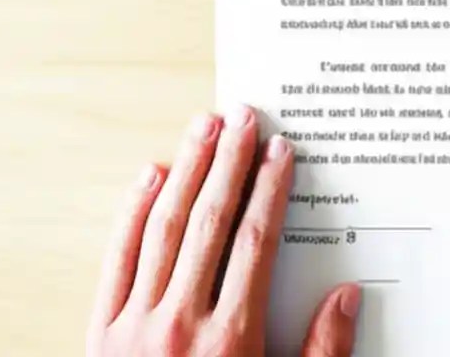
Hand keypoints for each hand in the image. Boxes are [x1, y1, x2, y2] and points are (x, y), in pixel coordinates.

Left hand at [87, 107, 359, 355]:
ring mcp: (135, 325)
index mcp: (232, 340)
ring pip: (163, 227)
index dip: (270, 189)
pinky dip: (131, 213)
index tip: (280, 151)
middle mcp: (181, 323)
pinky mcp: (101, 333)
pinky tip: (147, 177)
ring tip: (202, 128)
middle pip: (210, 221)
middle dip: (229, 162)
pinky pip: (116, 259)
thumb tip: (348, 298)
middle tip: (243, 116)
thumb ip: (322, 353)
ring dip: (185, 170)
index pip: (255, 241)